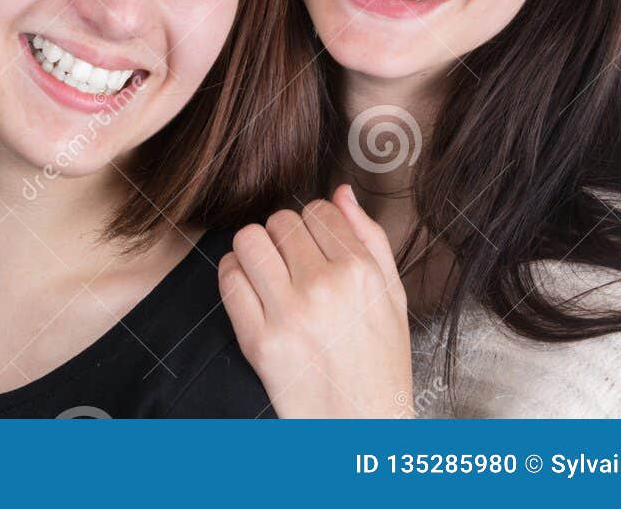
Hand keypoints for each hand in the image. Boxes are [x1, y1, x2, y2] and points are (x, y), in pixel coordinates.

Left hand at [218, 185, 412, 417]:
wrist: (361, 427)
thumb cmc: (379, 363)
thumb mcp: (392, 299)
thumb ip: (369, 240)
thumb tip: (341, 193)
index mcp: (360, 274)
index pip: (317, 210)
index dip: (313, 223)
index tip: (314, 243)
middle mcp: (323, 287)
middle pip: (279, 221)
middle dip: (282, 236)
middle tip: (291, 262)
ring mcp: (287, 313)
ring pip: (247, 241)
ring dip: (254, 250)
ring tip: (268, 271)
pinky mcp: (257, 339)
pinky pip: (228, 279)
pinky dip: (234, 276)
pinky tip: (251, 290)